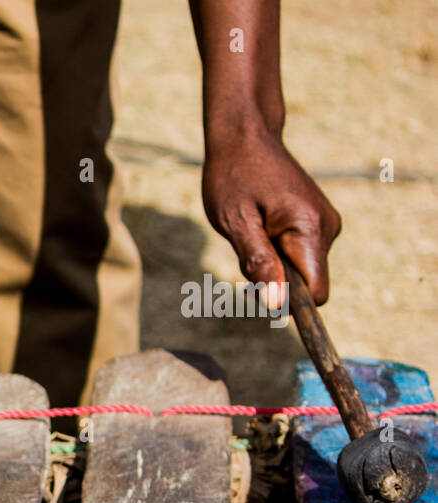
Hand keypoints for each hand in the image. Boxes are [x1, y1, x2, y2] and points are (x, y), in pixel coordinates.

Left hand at [202, 130, 340, 307]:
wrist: (245, 138)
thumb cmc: (234, 177)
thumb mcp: (236, 223)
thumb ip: (258, 263)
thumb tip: (277, 304)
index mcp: (311, 229)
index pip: (315, 293)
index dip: (287, 303)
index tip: (254, 291)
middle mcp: (328, 228)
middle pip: (306, 284)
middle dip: (273, 282)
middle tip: (242, 254)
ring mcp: (325, 224)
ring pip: (300, 271)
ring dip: (272, 266)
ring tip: (250, 233)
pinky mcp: (317, 222)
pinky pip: (298, 256)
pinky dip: (275, 253)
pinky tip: (259, 229)